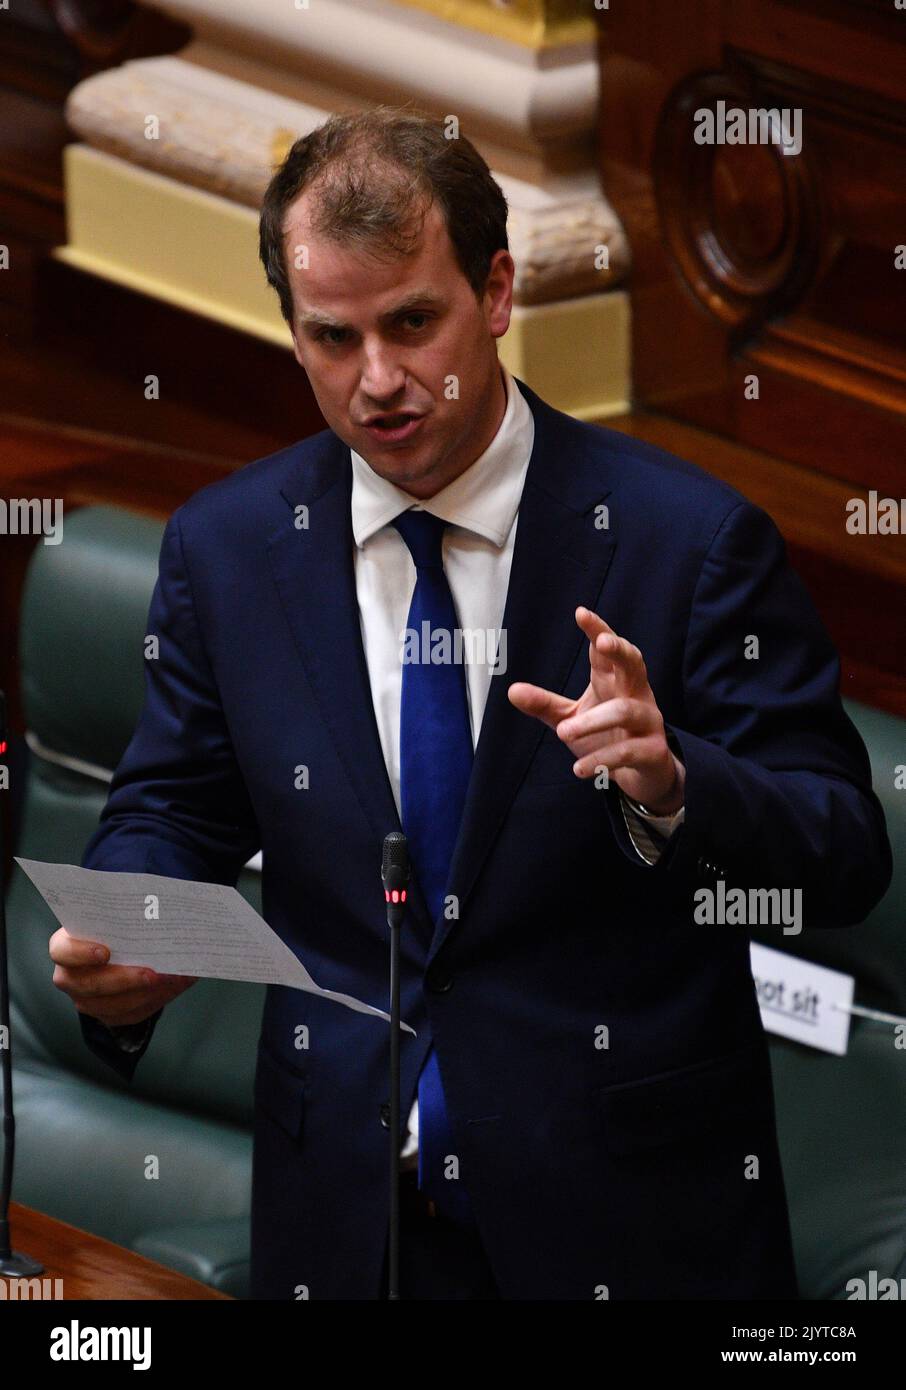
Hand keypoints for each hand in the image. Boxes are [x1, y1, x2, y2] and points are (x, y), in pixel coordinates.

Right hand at [49, 926, 196, 1027]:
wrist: (123, 948)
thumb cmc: (118, 928)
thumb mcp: (118, 916)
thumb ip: (127, 914)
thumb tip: (154, 912)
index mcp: (65, 946)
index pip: (62, 951)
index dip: (81, 953)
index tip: (106, 952)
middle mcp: (69, 976)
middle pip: (89, 984)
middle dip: (124, 980)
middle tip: (152, 973)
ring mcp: (85, 999)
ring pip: (111, 1006)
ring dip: (143, 995)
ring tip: (170, 980)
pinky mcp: (106, 1014)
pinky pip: (129, 1015)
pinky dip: (153, 1001)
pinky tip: (172, 987)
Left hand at [507, 606, 684, 812]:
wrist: (643, 775)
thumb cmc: (607, 736)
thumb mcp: (571, 718)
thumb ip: (544, 704)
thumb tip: (511, 690)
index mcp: (616, 680)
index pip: (608, 650)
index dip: (598, 630)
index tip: (581, 612)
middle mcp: (636, 694)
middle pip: (635, 662)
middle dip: (620, 650)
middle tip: (601, 643)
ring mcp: (648, 721)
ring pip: (626, 710)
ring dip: (593, 721)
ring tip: (562, 733)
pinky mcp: (653, 751)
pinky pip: (628, 751)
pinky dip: (601, 760)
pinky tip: (579, 769)